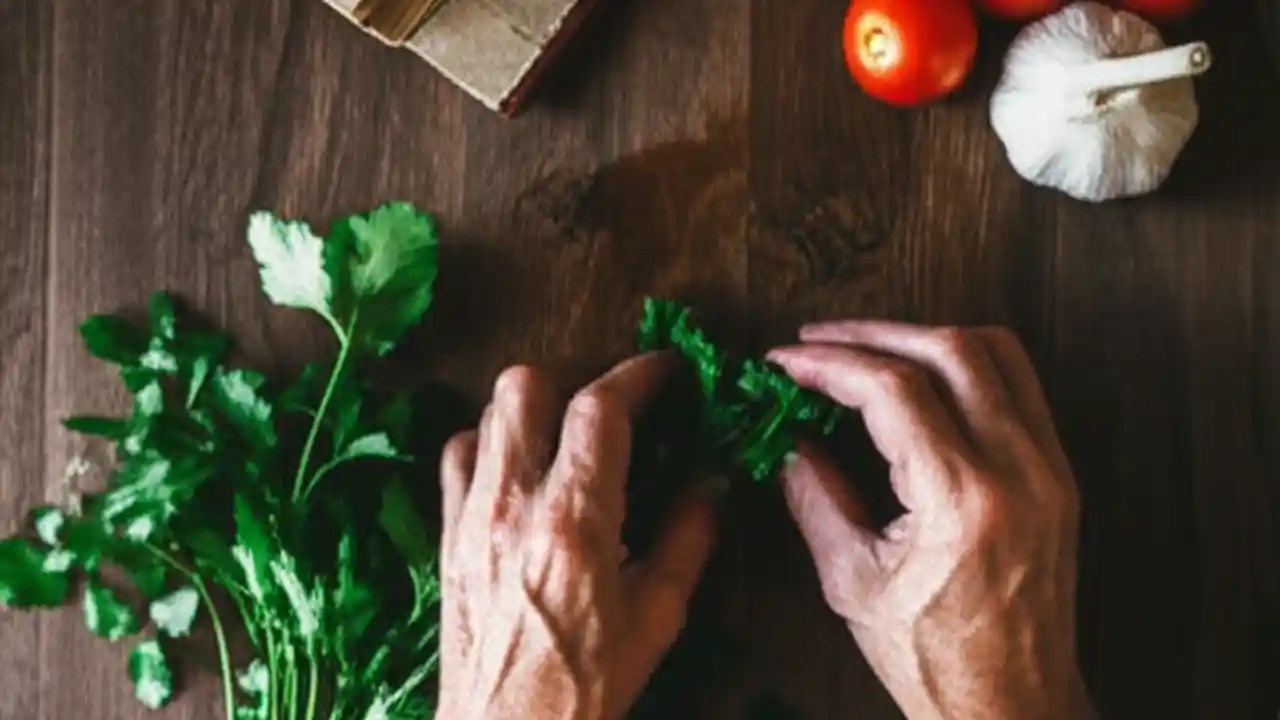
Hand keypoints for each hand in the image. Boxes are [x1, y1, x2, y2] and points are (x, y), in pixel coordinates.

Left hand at [436, 354, 715, 719]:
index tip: (665, 369)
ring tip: (566, 433)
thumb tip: (710, 484)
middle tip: (611, 402)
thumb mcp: (657, 616)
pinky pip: (456, 456)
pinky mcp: (446, 534)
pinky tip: (517, 470)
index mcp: (575, 519)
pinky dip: (488, 443)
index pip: (601, 407)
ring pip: (487, 410)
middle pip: (528, 384)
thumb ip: (687, 538)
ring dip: (532, 406)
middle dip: (577, 376)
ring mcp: (471, 514)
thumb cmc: (586, 683)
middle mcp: (514, 501)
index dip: (639, 373)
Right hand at [770, 322, 1092, 719]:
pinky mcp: (1059, 474)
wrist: (1013, 706)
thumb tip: (785, 438)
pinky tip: (921, 376)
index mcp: (962, 500)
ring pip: (996, 352)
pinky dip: (965, 363)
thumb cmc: (933, 660)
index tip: (787, 361)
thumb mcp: (851, 582)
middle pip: (950, 350)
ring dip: (924, 336)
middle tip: (818, 340)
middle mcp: (1018, 471)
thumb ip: (815, 497)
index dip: (831, 363)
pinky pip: (1018, 385)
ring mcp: (1049, 468)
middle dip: (873, 333)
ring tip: (867, 346)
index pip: (894, 389)